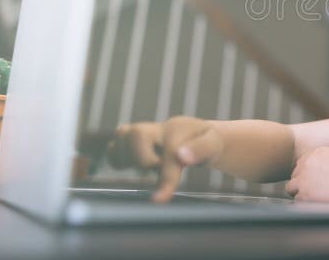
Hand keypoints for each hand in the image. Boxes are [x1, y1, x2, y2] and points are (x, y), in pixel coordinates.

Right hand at [107, 116, 223, 202]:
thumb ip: (201, 150)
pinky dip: (117, 159)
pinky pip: (114, 146)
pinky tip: (131, 165)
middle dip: (142, 159)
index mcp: (178, 129)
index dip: (165, 178)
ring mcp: (143, 131)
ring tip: (148, 166)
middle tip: (156, 169)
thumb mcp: (214, 144)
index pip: (169, 152)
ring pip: (121, 137)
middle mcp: (157, 128)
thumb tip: (182, 156)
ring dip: (129, 157)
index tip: (159, 200)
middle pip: (136, 134)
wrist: (199, 134)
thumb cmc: (207, 142)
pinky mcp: (132, 139)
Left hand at [285, 147, 328, 203]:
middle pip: (295, 173)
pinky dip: (304, 203)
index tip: (314, 178)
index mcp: (315, 153)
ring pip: (292, 187)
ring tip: (313, 197)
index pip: (302, 162)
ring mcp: (303, 180)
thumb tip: (324, 161)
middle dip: (302, 181)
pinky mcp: (304, 195)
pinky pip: (297, 200)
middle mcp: (306, 165)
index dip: (307, 171)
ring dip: (300, 191)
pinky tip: (315, 203)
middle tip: (314, 188)